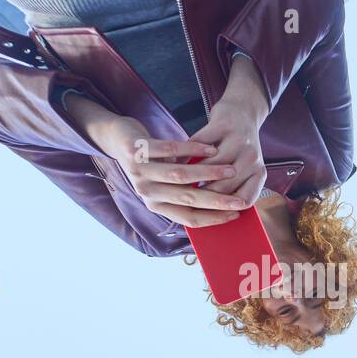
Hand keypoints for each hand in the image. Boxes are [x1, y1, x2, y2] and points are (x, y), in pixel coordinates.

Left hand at [74, 100, 246, 227]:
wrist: (117, 139)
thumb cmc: (149, 163)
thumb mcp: (163, 184)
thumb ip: (184, 194)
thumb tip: (220, 206)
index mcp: (155, 204)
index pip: (188, 218)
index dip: (213, 218)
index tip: (236, 215)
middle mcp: (146, 192)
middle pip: (187, 199)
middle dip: (217, 200)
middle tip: (239, 200)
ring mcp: (140, 172)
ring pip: (180, 176)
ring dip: (208, 174)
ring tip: (230, 170)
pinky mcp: (138, 150)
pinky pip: (170, 150)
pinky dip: (193, 149)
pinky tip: (211, 148)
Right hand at [191, 56, 268, 206]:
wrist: (241, 110)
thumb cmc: (237, 147)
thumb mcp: (242, 168)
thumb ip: (231, 189)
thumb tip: (208, 215)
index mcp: (259, 173)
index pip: (245, 200)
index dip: (223, 211)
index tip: (205, 214)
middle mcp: (252, 157)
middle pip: (224, 186)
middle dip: (201, 196)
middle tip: (182, 202)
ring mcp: (239, 139)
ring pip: (210, 166)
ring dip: (191, 176)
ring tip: (175, 183)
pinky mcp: (223, 124)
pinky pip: (199, 144)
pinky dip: (186, 153)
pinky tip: (176, 159)